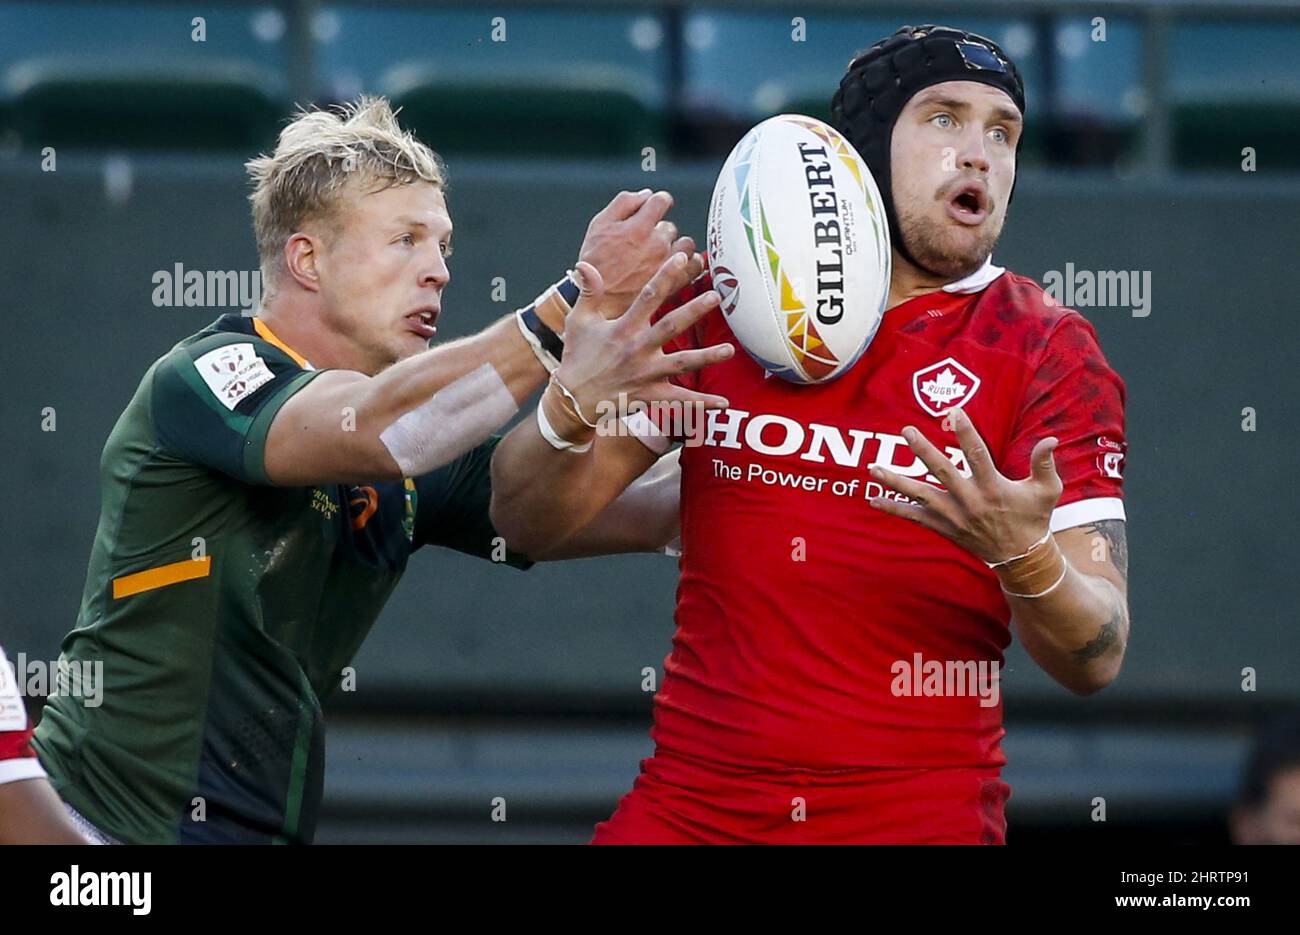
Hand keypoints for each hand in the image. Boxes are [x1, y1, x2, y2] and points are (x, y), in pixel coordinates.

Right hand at [553, 253, 732, 425]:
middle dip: (694, 310)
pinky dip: (701, 403)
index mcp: (623, 328)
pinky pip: (679, 400)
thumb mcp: (578, 321)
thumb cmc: (577, 356)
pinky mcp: (650, 395)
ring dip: (707, 357)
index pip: (647, 296)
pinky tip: (723, 402)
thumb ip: (588, 292)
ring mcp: (646, 373)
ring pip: (682, 363)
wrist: (572, 399)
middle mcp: (637, 349)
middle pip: (671, 326)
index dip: (665, 276)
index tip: (681, 258)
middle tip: (716, 296)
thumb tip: (584, 263)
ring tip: (730, 350)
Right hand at [577, 190, 697, 318]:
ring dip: (676, 247)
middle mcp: (657, 244)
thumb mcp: (599, 225)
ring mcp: (668, 264)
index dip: (658, 202)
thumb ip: (624, 203)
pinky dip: (689, 264)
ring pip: (686, 245)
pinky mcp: (674, 283)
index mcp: (639, 227)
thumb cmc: (596, 265)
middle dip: (659, 231)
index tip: (654, 208)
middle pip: (670, 226)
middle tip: (644, 243)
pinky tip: (679, 265)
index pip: (662, 200)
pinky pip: (694, 266)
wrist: (599, 301)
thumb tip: (646, 194)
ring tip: (662, 255)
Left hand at [866, 407, 1062, 563]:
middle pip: (942, 471)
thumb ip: (1045, 464)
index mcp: (994, 487)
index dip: (966, 432)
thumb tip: (1050, 439)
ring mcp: (953, 515)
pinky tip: (873, 499)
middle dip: (923, 451)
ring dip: (895, 481)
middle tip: (906, 431)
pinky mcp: (943, 527)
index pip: (977, 454)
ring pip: (920, 495)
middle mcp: (970, 500)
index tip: (953, 411)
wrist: (1020, 557)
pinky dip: (894, 508)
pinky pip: (914, 517)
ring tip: (873, 468)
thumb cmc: (1033, 518)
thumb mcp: (1046, 491)